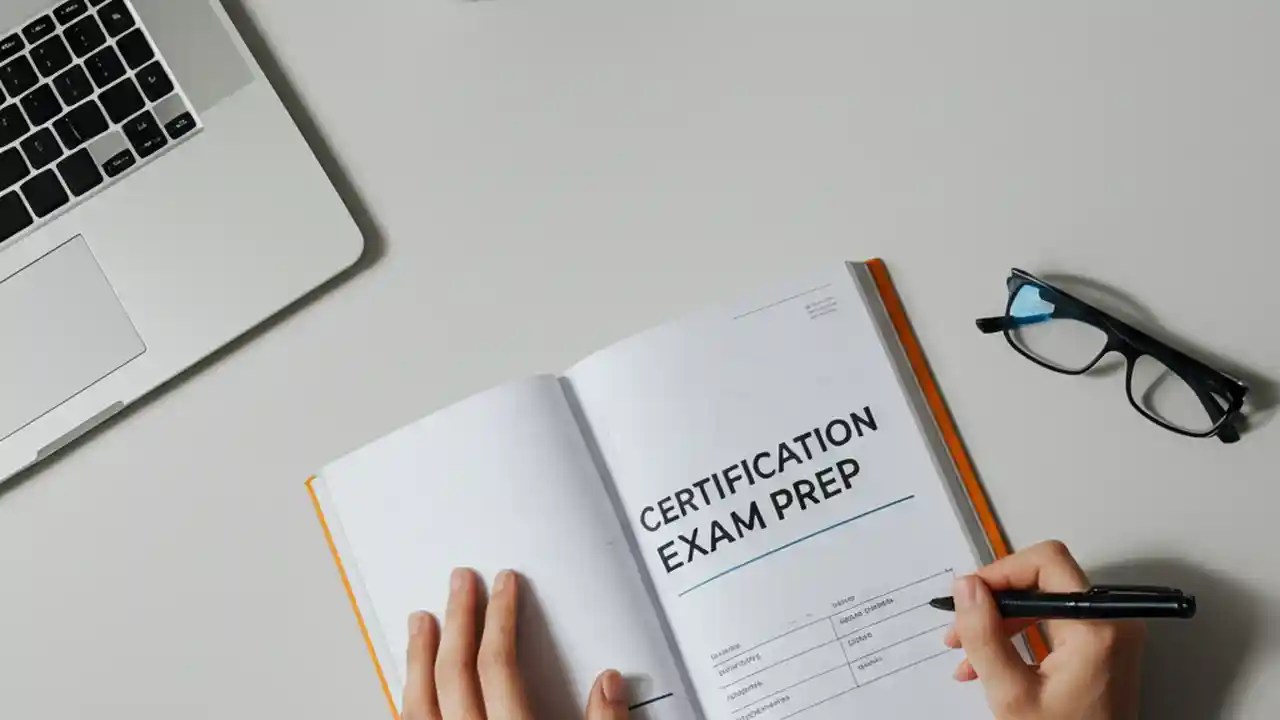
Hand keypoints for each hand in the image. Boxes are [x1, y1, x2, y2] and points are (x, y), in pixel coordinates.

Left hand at [403, 568, 629, 719]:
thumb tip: (610, 681)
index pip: (497, 666)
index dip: (499, 619)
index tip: (504, 584)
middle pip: (454, 674)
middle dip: (458, 620)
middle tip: (460, 582)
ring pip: (420, 702)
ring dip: (419, 656)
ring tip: (420, 619)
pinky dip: (410, 695)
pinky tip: (411, 680)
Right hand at [944, 541, 1145, 719]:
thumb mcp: (1011, 692)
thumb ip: (984, 635)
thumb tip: (967, 587)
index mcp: (1097, 627)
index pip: (1046, 562)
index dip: (1001, 573)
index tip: (970, 596)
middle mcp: (1113, 622)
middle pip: (1043, 580)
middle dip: (995, 603)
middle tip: (961, 629)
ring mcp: (1111, 634)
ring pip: (1044, 601)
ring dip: (1001, 622)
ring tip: (969, 654)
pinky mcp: (1103, 647)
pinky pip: (1055, 623)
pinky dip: (1020, 635)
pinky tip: (991, 661)